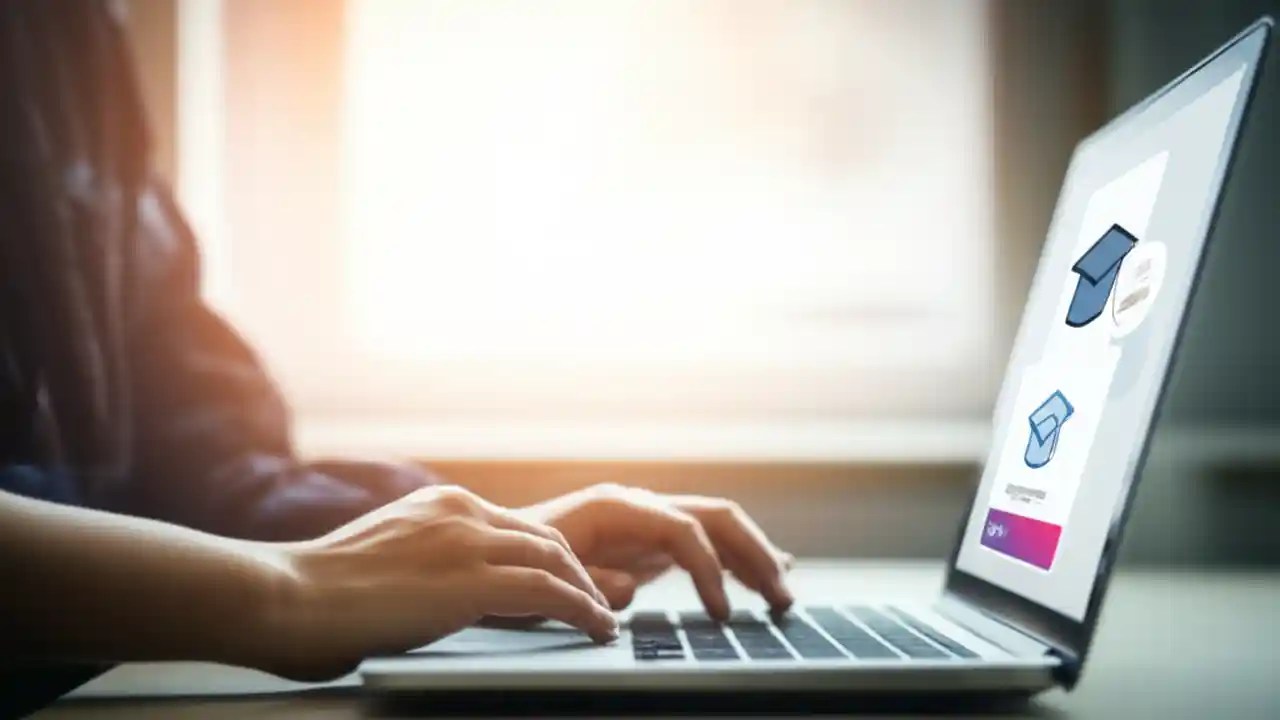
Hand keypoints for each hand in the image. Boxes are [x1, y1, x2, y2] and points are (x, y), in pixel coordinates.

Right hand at [266, 486, 616, 680]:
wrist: (287, 595)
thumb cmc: (314, 594)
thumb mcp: (380, 562)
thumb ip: (417, 566)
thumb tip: (421, 598)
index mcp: (439, 504)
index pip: (514, 526)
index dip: (549, 556)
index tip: (566, 580)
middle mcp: (460, 512)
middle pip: (544, 538)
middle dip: (577, 571)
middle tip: (597, 600)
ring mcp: (468, 542)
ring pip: (555, 560)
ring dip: (587, 593)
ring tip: (603, 619)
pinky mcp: (472, 581)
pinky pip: (549, 592)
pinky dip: (581, 610)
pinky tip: (595, 629)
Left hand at [515, 484, 793, 619]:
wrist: (493, 555)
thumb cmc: (516, 567)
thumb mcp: (544, 577)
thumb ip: (591, 580)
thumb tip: (630, 586)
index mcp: (616, 508)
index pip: (684, 528)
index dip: (709, 569)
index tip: (722, 614)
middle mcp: (638, 506)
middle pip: (715, 517)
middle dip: (754, 554)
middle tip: (782, 597)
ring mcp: (646, 521)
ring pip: (717, 527)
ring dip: (753, 556)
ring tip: (784, 593)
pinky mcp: (648, 542)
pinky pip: (702, 544)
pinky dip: (734, 560)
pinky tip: (761, 577)